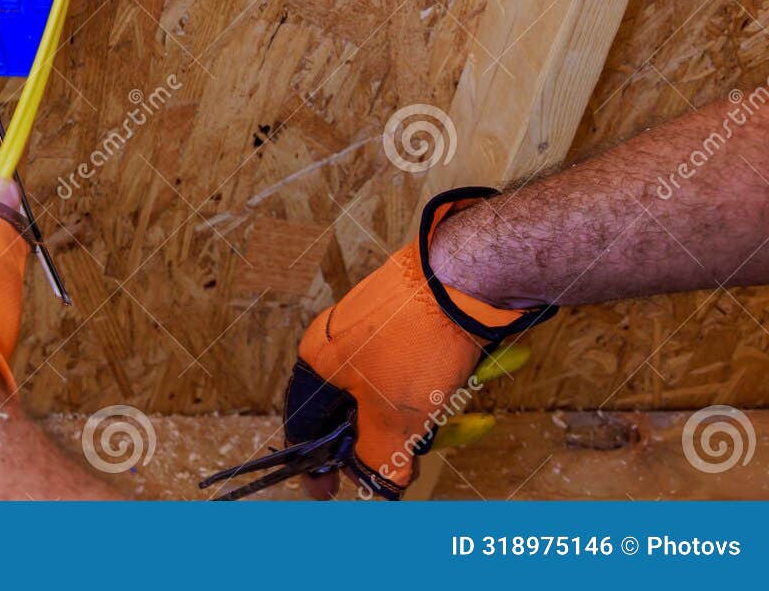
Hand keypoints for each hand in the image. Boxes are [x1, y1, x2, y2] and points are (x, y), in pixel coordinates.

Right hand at [285, 191, 555, 499]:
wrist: (463, 273)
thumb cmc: (417, 341)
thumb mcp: (396, 420)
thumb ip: (378, 460)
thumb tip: (377, 487)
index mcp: (317, 364)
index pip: (305, 428)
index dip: (317, 467)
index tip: (324, 495)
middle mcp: (336, 342)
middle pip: (353, 412)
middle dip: (386, 440)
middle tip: (410, 456)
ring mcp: (371, 326)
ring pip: (389, 391)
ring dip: (421, 413)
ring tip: (452, 410)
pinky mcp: (405, 316)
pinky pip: (413, 366)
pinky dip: (435, 385)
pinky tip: (462, 384)